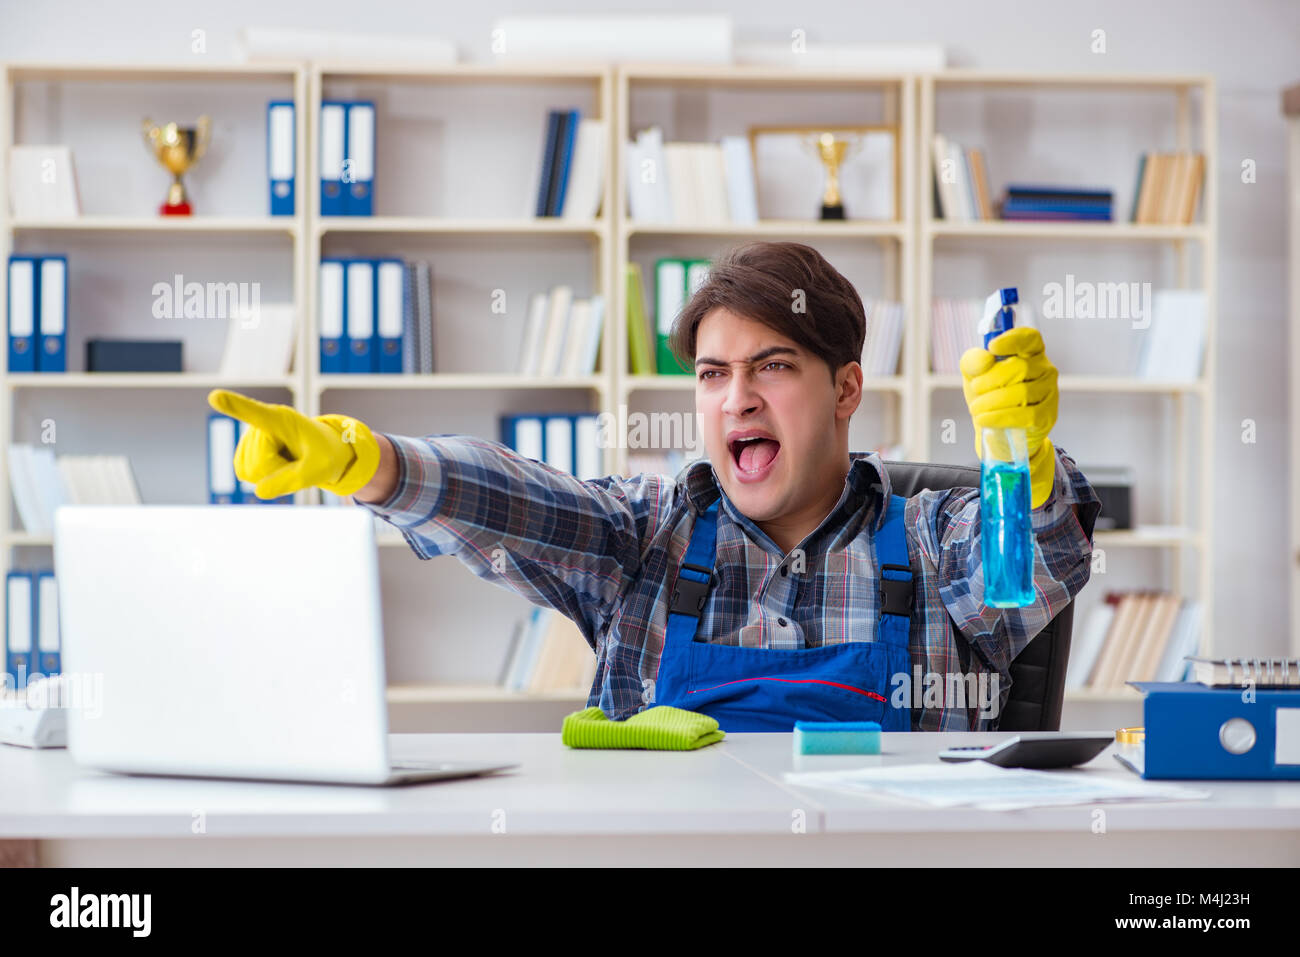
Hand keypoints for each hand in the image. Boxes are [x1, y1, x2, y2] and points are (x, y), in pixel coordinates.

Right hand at [207, 389, 380, 498]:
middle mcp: (258, 425)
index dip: (234, 406)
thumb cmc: (324, 455)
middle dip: (279, 471)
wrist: (322, 452)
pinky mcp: (243, 455)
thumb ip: (295, 480)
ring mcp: (247, 440)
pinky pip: (247, 476)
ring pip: (251, 473)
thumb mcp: (320, 470)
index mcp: (281, 419)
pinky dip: (265, 478)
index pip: (255, 413)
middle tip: (297, 459)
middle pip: (258, 465)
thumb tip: (259, 491)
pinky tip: (278, 465)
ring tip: (289, 459)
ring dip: (273, 474)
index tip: (215, 397)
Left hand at [959, 327, 1058, 507]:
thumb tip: (986, 359)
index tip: (992, 346)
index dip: (1012, 340)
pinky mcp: (1047, 415)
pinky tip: (983, 419)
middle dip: (991, 379)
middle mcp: (1045, 368)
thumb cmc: (989, 395)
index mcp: (1030, 352)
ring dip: (991, 401)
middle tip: (975, 388)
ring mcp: (1049, 392)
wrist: (997, 430)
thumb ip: (973, 361)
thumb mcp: (974, 375)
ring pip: (1021, 392)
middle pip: (1020, 367)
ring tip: (975, 407)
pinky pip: (1025, 415)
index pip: (1029, 338)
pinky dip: (998, 417)